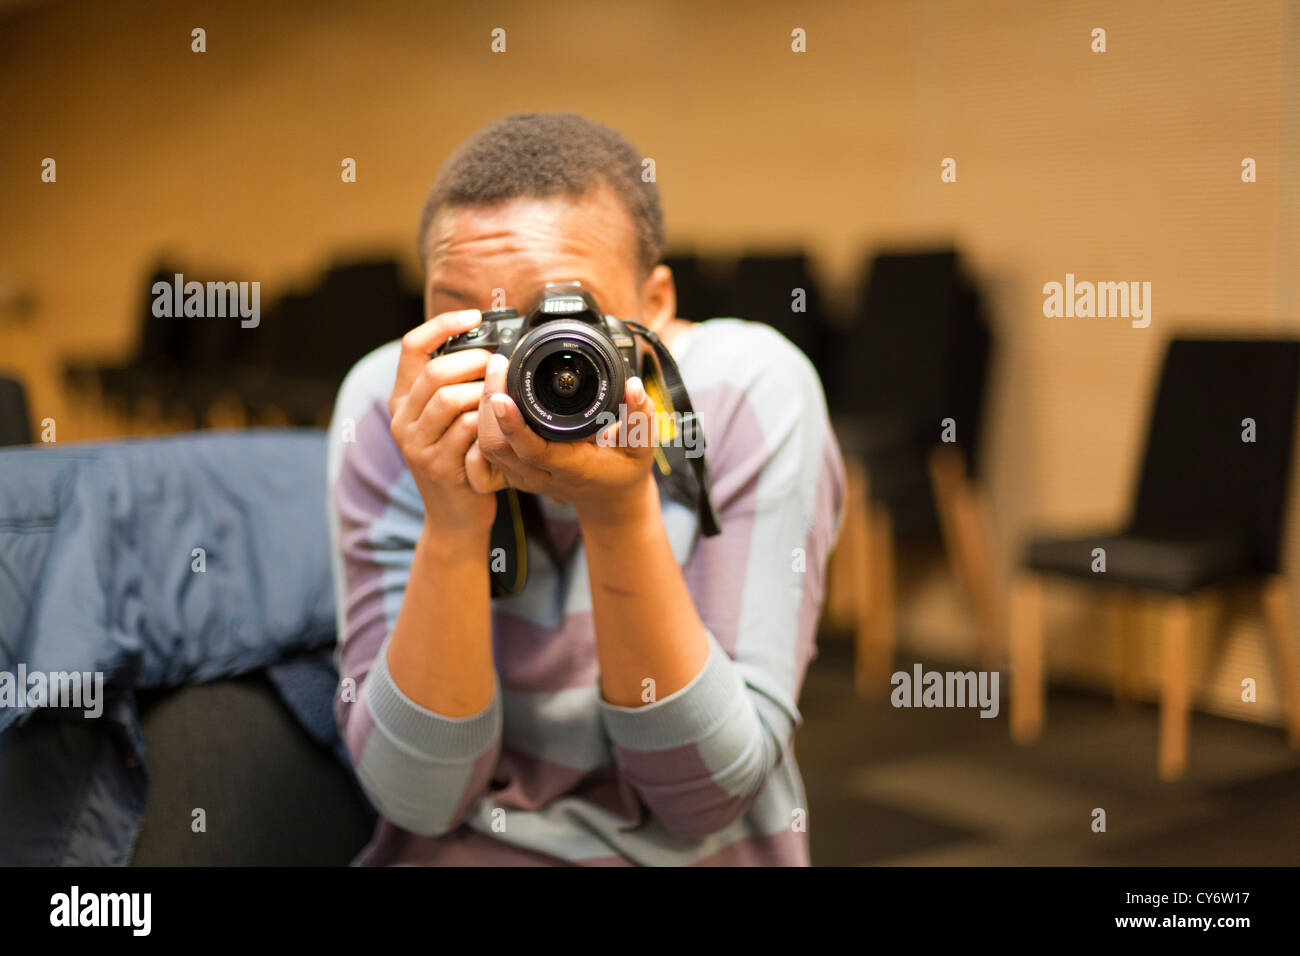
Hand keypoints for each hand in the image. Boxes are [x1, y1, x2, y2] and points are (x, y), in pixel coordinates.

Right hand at [388, 309, 497, 537]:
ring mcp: (416, 445)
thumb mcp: (451, 419)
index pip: (412, 347)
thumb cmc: (462, 459)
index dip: (442, 325)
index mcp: (403, 400)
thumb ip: (457, 386)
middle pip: (434, 372)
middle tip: (499, 364)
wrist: (456, 516)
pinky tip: (502, 424)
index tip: (474, 316)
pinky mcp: (437, 466)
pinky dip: (489, 422)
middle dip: (474, 361)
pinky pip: (467, 430)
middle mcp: (402, 420)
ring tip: (503, 395)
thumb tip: (490, 344)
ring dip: (483, 392)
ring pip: (449, 399)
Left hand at [465, 352, 659, 527]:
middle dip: (489, 404)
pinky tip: (490, 395)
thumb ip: (640, 417)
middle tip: (498, 364)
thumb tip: (633, 387)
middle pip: (497, 445)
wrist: (609, 499)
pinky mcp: (513, 472)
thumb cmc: (623, 470)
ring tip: (495, 373)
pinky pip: (485, 451)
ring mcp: (523, 476)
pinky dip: (482, 422)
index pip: (532, 449)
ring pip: (486, 447)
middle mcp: (540, 475)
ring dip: (482, 410)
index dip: (512, 424)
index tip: (502, 395)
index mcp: (570, 468)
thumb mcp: (642, 447)